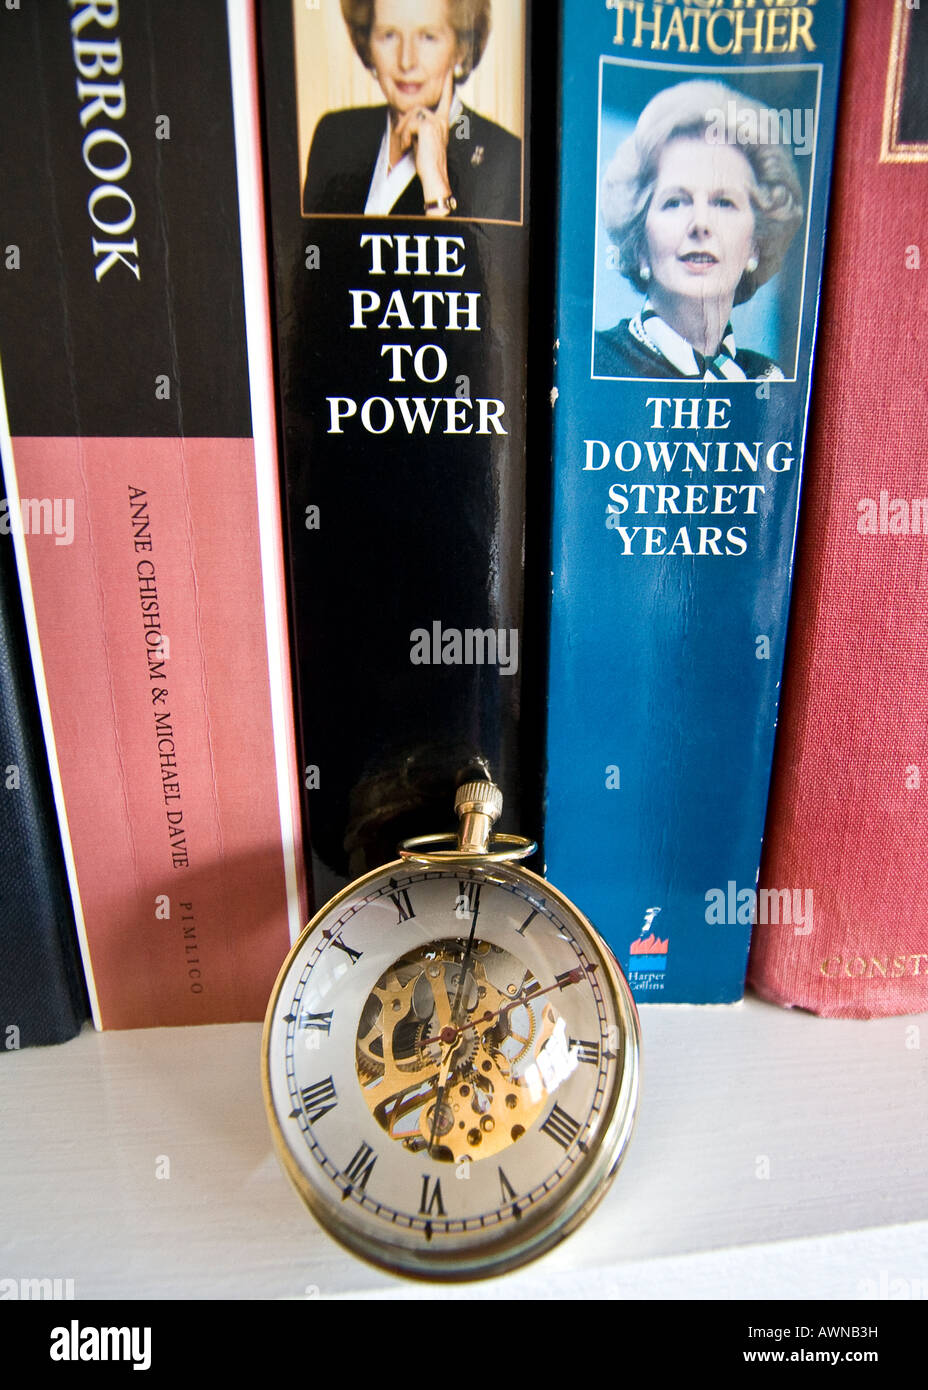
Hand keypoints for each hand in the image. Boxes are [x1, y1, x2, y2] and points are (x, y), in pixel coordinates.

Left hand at [394, 65, 453, 209]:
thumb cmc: (428, 163)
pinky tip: (408, 147)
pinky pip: (408, 124)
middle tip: (402, 140)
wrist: (434, 176)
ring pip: (411, 116)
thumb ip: (417, 128)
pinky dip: (404, 137)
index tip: (450, 70)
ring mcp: (434, 122)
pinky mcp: (427, 126)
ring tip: (406, 146)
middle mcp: (440, 120)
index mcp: (442, 123)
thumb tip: (403, 119)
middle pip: (416, 108)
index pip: (444, 100)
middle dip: (404, 122)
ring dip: (403, 131)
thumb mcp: (422, 141)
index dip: (447, 85)